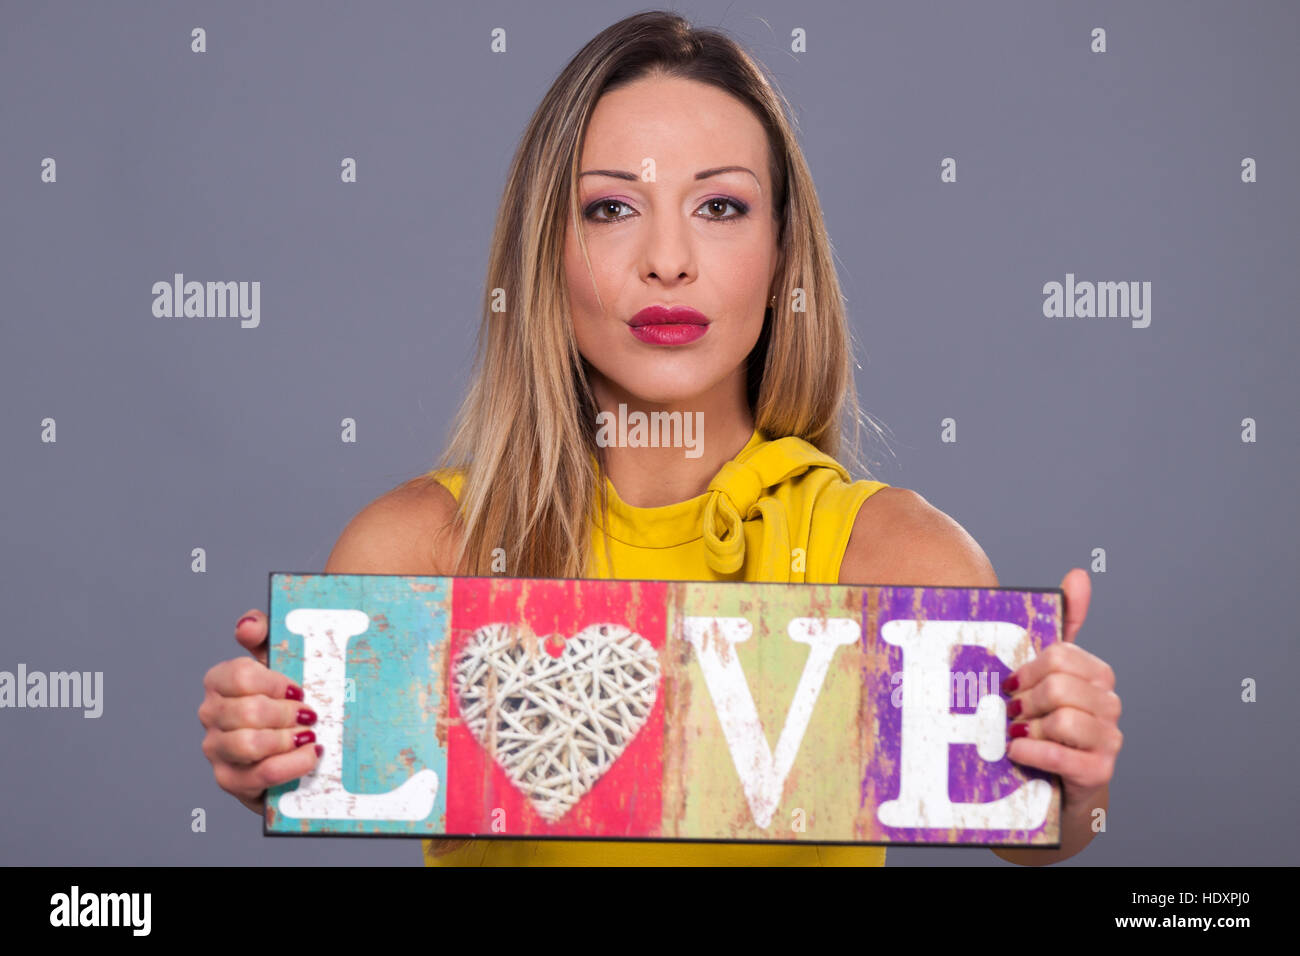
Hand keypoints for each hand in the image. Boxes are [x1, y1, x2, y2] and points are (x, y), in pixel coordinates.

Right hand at [198, 609, 322, 814]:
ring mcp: (217, 750)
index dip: (274, 683)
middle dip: (287, 714)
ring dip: (287, 740)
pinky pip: (261, 774)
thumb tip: (246, 626)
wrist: (296, 744)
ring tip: (310, 736)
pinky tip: (310, 756)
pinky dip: (292, 765)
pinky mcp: (231, 780)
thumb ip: (267, 633)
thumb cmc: (288, 697)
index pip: (239, 676)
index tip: (298, 688)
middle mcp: (211, 715)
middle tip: (311, 715)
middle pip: (247, 712)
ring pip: (249, 744)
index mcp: (220, 681)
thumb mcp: (282, 659)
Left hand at [1003, 568, 1121, 811]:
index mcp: (1097, 675)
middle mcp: (1109, 705)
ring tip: (1015, 734)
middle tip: (1008, 713)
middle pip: (1061, 686)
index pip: (1061, 655)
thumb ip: (1061, 626)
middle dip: (1026, 700)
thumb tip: (1079, 575)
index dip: (1027, 670)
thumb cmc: (1042, 723)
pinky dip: (1033, 751)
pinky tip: (1016, 751)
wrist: (1048, 787)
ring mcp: (1109, 740)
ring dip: (1029, 728)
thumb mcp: (1044, 674)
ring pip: (1065, 719)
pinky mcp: (1099, 772)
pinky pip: (1064, 754)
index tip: (1009, 685)